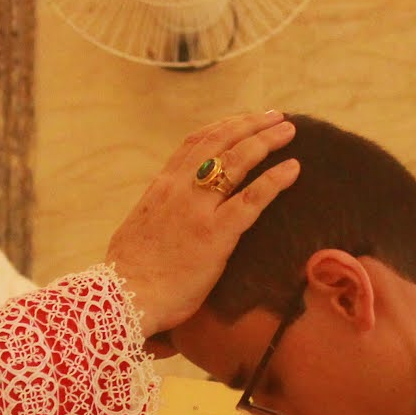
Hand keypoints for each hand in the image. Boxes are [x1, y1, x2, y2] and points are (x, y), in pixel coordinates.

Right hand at [107, 112, 299, 336]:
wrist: (122, 298)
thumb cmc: (129, 273)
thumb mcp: (139, 228)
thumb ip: (157, 212)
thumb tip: (164, 213)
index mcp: (161, 187)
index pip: (195, 143)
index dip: (223, 127)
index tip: (243, 120)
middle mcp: (179, 189)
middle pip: (220, 143)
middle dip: (250, 125)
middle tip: (275, 116)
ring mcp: (198, 210)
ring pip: (237, 161)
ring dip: (266, 141)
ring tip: (289, 130)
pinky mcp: (216, 235)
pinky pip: (252, 199)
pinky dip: (275, 179)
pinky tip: (293, 169)